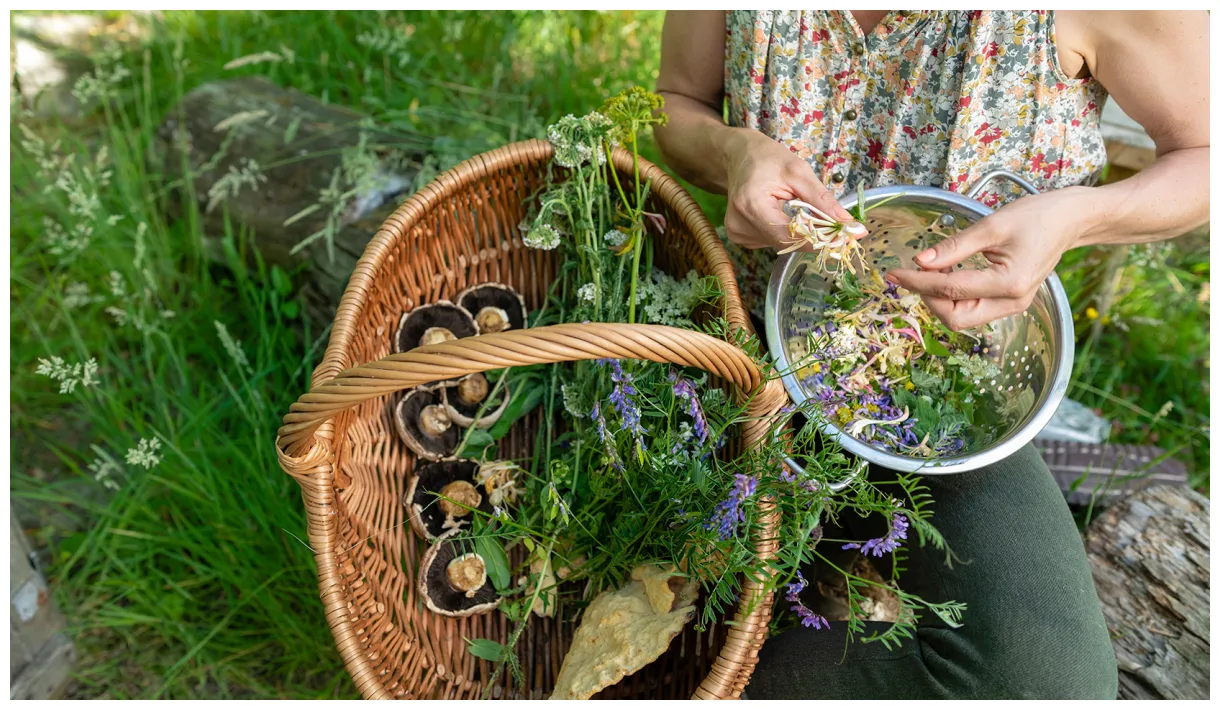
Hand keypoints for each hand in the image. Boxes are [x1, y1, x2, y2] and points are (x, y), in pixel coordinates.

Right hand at [722, 129, 855, 249]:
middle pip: (785, 241)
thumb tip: (848, 224)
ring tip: (793, 207)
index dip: (818, 240)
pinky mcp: (738, 236)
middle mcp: (738, 223)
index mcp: (750, 204)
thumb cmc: (767, 159)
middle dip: (811, 234)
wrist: (739, 156)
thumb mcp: (799, 172)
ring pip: (780, 244)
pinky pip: (770, 241)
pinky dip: (782, 231)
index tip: (844, 238)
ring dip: (796, 232)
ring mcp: (736, 232)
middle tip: (830, 222)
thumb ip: (822, 200)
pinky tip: (779, 214)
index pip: (788, 236)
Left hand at [885, 188, 1086, 330]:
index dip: (917, 281)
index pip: (950, 290)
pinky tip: (944, 277)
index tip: (894, 272)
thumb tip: (920, 261)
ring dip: (939, 299)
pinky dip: (953, 298)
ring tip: (926, 273)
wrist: (1071, 220)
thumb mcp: (992, 225)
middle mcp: (1013, 302)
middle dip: (928, 298)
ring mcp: (1013, 305)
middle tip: (910, 274)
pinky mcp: (1011, 302)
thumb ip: (954, 247)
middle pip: (955, 317)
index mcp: (1009, 283)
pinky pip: (973, 309)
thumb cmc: (1037, 216)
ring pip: (962, 317)